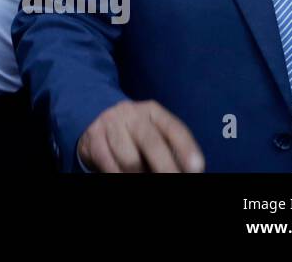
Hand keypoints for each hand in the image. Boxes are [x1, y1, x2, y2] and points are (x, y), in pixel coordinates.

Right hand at [78, 100, 204, 172]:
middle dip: (165, 168)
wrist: (96, 120)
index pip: (174, 129)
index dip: (187, 150)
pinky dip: (118, 174)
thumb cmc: (135, 134)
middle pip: (151, 143)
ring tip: (142, 176)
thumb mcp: (154, 133)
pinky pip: (109, 163)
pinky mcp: (94, 137)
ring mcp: (110, 123)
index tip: (197, 168)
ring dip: (139, 175)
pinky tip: (125, 176)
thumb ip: (170, 148)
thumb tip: (188, 169)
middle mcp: (131, 113)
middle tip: (173, 180)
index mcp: (153, 111)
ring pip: (129, 159)